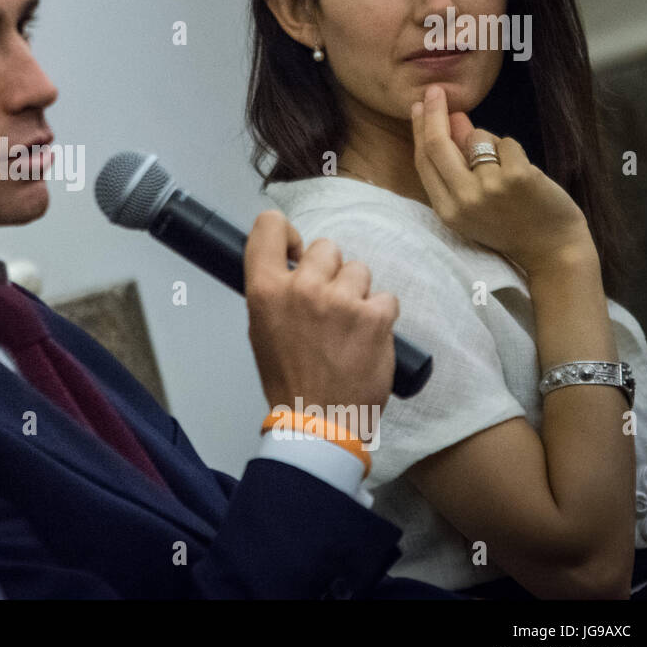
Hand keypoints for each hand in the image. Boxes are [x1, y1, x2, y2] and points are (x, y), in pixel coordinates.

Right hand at [244, 209, 398, 413]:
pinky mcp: (374, 316)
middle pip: (327, 247)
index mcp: (266, 290)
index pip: (269, 227)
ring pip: (359, 270)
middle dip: (331, 271)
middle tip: (328, 305)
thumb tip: (293, 267)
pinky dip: (380, 316)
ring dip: (357, 293)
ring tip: (348, 326)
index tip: (296, 250)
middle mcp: (302, 288)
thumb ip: (274, 292)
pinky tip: (367, 338)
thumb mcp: (260, 329)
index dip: (286, 232)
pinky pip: (386, 297)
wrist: (318, 420)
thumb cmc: (288, 378)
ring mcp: (341, 300)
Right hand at [410, 84, 592, 274]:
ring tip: (506, 168)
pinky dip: (514, 151)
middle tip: (435, 91)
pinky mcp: (516, 177)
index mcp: (447, 210)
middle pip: (438, 145)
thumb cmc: (512, 224)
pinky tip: (524, 173)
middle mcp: (463, 199)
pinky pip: (506, 143)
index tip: (418, 106)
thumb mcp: (474, 203)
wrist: (552, 250)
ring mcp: (489, 188)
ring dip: (491, 142)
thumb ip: (458, 167)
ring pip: (478, 139)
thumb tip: (452, 120)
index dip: (420, 129)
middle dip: (434, 113)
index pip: (425, 160)